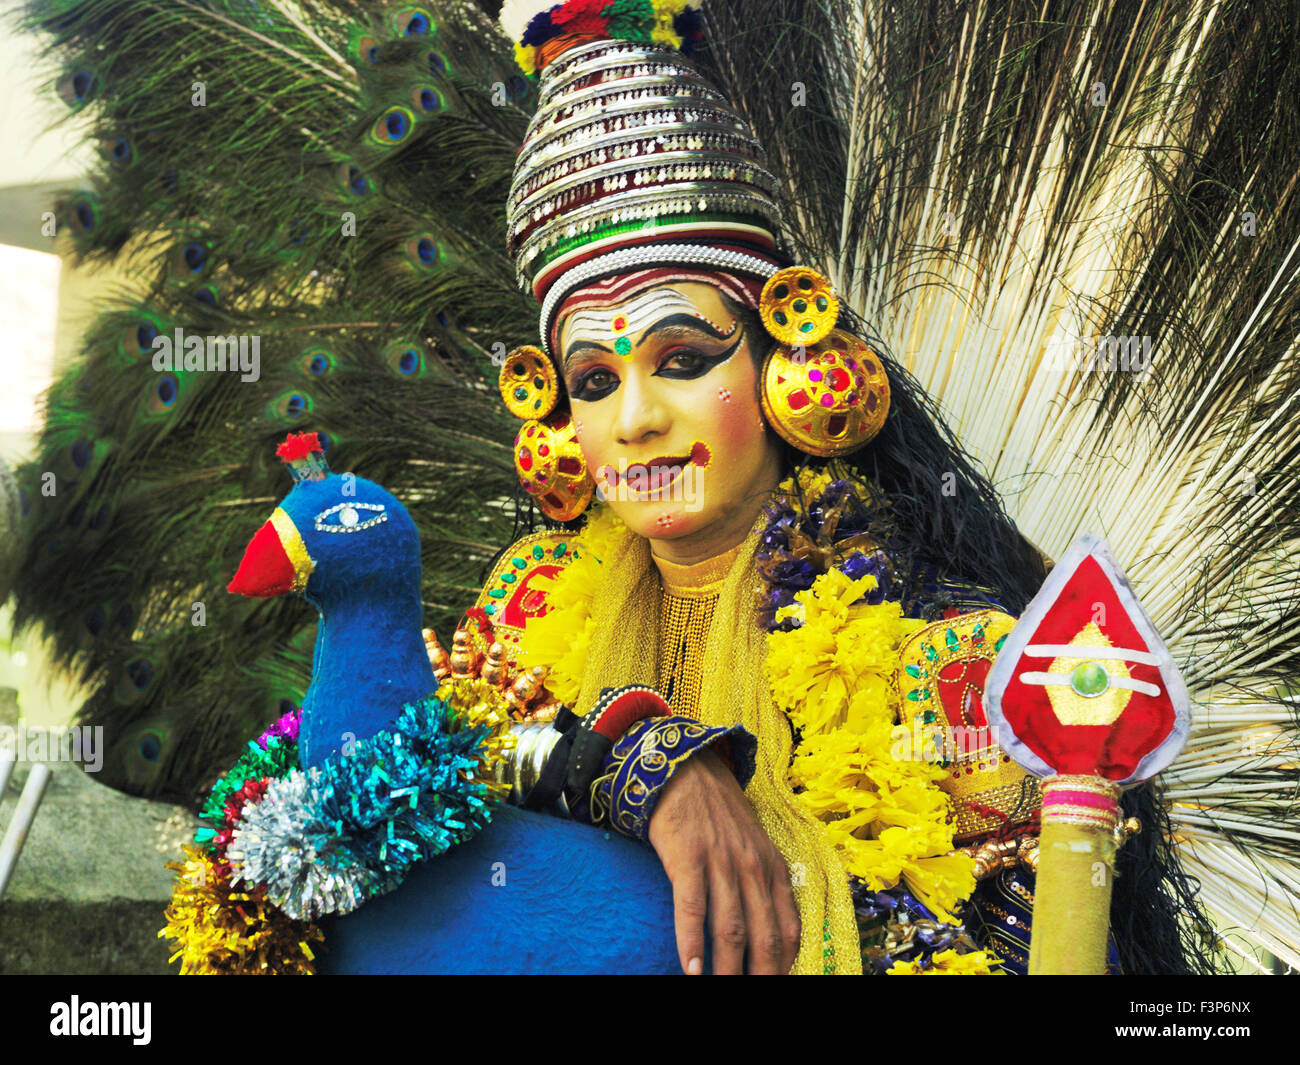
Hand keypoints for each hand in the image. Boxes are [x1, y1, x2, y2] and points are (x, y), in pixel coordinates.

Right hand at [647, 748, 799, 973]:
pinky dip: (692, 943)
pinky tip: (691, 968)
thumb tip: (772, 928)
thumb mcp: (754, 842)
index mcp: (772, 867)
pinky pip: (691, 908)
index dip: (785, 966)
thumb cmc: (718, 811)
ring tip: (720, 993)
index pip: (789, 929)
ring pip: (730, 929)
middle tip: (752, 1000)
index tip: (778, 985)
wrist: (687, 768)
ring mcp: (721, 862)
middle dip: (761, 976)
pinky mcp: (688, 857)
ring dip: (728, 971)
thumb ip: (764, 880)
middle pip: (763, 937)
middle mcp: (752, 868)